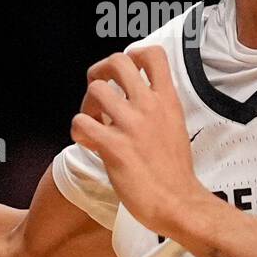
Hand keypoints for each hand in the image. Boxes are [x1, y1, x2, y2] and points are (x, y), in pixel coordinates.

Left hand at [70, 46, 208, 235]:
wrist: (178, 202)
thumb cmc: (175, 172)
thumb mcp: (175, 127)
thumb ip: (157, 109)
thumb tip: (134, 100)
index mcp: (167, 100)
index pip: (153, 54)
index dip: (133, 54)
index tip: (126, 72)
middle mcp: (149, 106)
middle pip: (117, 61)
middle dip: (100, 71)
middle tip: (99, 92)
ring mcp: (131, 125)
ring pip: (95, 90)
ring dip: (86, 105)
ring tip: (93, 123)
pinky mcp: (114, 146)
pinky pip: (81, 123)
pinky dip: (79, 132)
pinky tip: (88, 143)